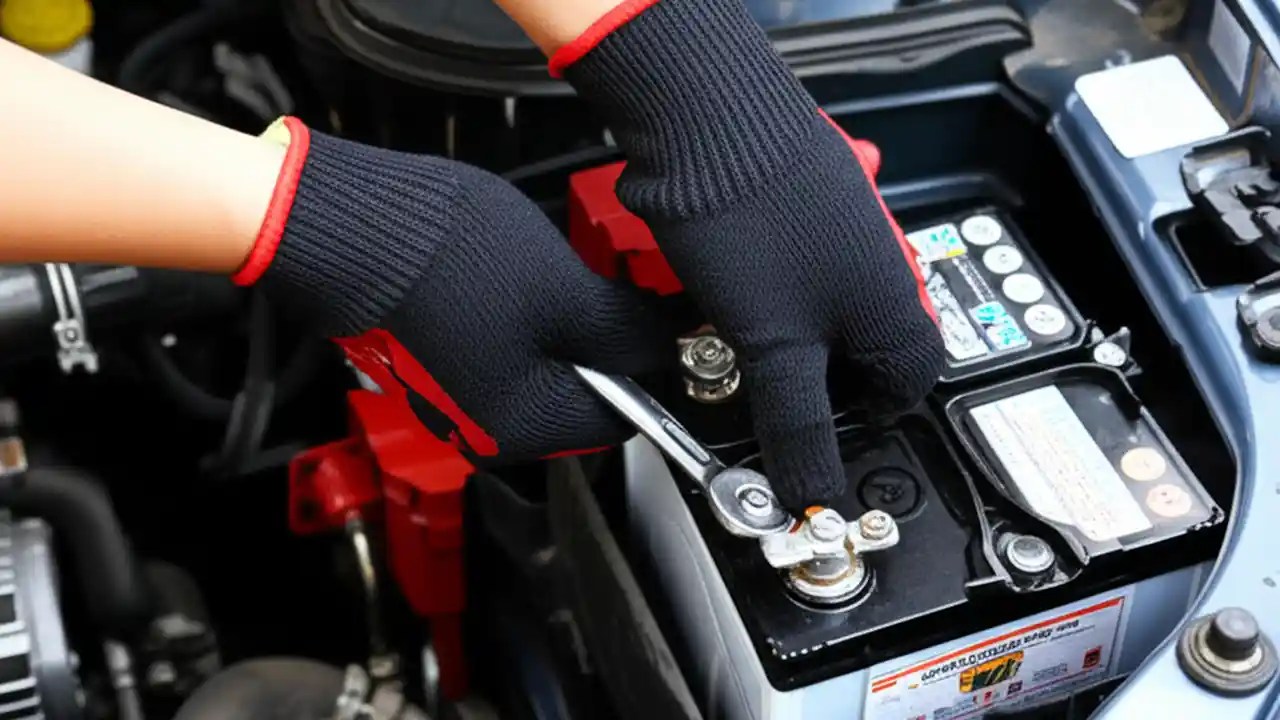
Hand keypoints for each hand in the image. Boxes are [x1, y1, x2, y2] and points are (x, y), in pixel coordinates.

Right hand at [245, 119, 671, 460]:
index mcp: (524, 427)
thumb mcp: (565, 290)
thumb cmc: (443, 259)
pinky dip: (511, 317)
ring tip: (536, 273)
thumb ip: (625, 330)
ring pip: (537, 369)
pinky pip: (496, 350)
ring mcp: (451, 401)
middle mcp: (485, 431)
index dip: (644, 363)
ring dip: (553, 323)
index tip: (647, 319)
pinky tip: (499, 275)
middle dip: (594, 340)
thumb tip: (663, 346)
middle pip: (578, 395)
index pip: (622, 417)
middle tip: (587, 282)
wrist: (345, 226)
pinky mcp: (430, 367)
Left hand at [556, 0, 943, 509]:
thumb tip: (813, 494)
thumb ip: (798, 427)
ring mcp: (847, 233)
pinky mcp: (806, 208)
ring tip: (735, 332)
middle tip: (763, 384)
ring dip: (782, 334)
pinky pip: (792, 271)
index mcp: (897, 313)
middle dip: (812, 378)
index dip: (855, 426)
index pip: (902, 397)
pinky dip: (764, 292)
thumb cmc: (750, 221)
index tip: (813, 437)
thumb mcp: (773, 350)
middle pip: (859, 355)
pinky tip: (726, 286)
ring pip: (821, 313)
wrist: (705, 117)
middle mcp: (885, 270)